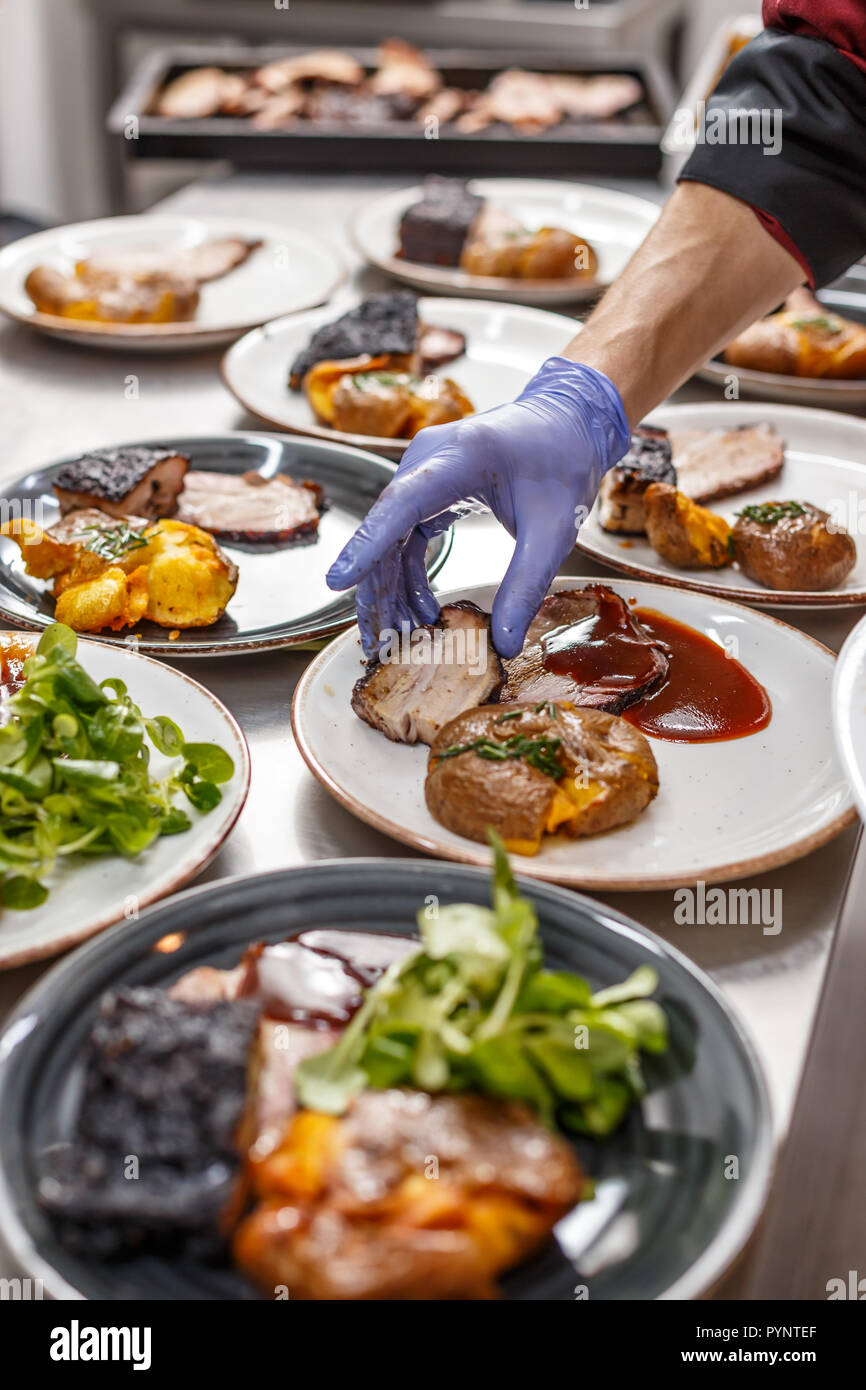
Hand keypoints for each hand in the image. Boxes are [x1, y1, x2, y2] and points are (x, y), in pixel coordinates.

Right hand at [326, 356, 629, 657]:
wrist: (569, 421)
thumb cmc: (563, 461)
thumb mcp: (553, 530)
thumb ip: (526, 585)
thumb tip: (503, 644)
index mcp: (460, 457)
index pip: (401, 504)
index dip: (368, 545)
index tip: (338, 581)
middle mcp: (428, 459)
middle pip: (386, 529)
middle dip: (377, 590)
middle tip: (377, 643)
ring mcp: (423, 472)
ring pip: (390, 538)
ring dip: (390, 589)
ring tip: (397, 638)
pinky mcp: (427, 488)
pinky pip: (405, 535)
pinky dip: (408, 575)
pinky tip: (420, 609)